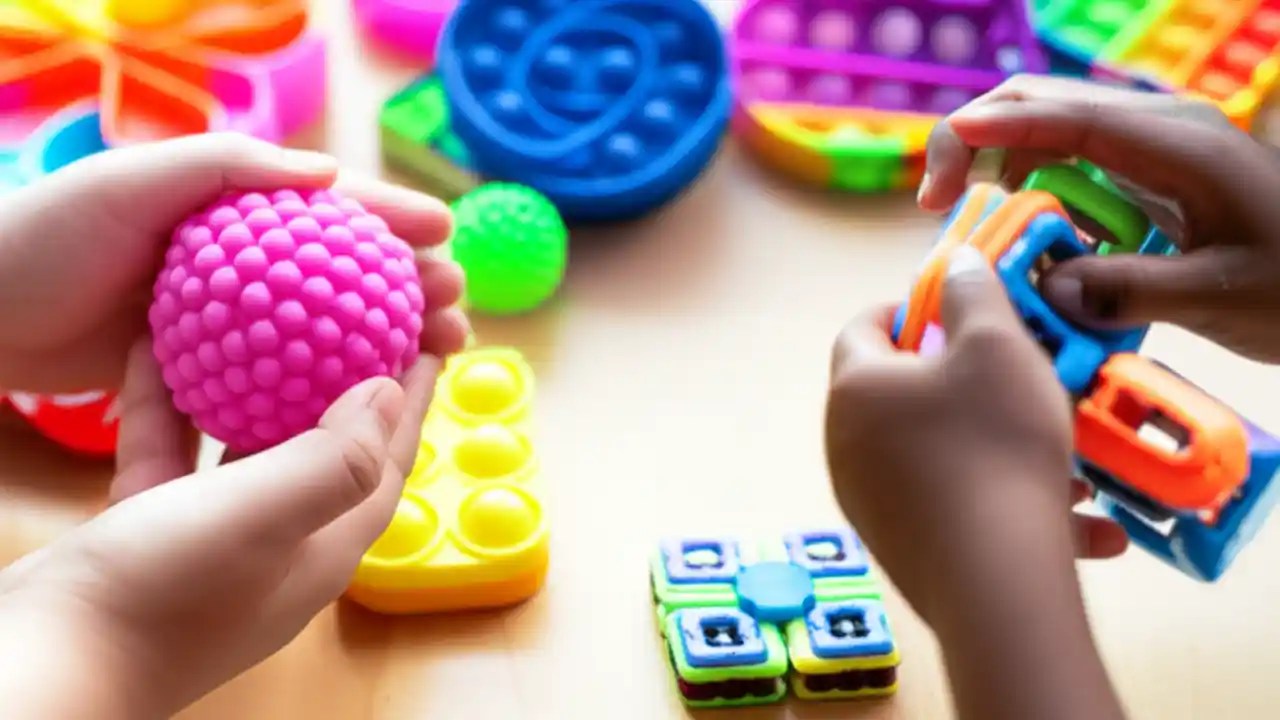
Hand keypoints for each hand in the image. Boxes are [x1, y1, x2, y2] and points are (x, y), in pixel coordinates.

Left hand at [0, 132, 468, 393]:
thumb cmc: (49, 236)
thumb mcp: (134, 184)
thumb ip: (228, 168)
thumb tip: (329, 173)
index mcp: (236, 202)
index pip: (333, 203)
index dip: (395, 217)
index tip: (446, 238)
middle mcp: (245, 257)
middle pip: (349, 270)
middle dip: (412, 285)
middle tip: (457, 313)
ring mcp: (232, 313)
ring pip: (331, 324)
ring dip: (388, 339)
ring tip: (436, 356)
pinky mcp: (210, 363)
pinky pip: (288, 369)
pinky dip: (332, 381)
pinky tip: (364, 401)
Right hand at [0, 339, 435, 718]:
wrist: (49, 663)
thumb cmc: (165, 593)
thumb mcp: (264, 518)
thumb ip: (333, 461)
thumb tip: (391, 396)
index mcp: (324, 544)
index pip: (388, 461)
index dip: (412, 401)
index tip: (430, 337)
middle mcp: (281, 542)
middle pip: (329, 449)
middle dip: (347, 385)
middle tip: (352, 319)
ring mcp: (215, 539)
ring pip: (249, 448)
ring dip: (260, 390)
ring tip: (268, 325)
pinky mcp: (152, 528)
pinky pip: (172, 453)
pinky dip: (170, 406)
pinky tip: (157, 349)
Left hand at [825, 245, 1125, 624]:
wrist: (996, 580)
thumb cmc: (994, 442)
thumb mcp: (997, 347)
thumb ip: (974, 294)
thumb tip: (954, 261)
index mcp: (855, 388)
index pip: (863, 327)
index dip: (910, 307)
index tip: (958, 307)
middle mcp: (846, 445)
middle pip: (901, 393)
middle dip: (966, 381)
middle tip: (1019, 377)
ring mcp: (870, 503)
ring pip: (939, 455)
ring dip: (1000, 448)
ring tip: (1069, 462)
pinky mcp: (903, 550)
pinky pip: (957, 509)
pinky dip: (1008, 504)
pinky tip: (1085, 527)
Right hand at [917, 74, 1279, 363]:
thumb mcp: (1220, 298)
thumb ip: (1129, 291)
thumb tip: (1045, 288)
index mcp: (1177, 143)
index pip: (1066, 117)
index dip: (993, 132)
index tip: (941, 164)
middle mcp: (1158, 127)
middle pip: (1041, 102)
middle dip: (975, 139)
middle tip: (936, 203)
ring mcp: (1152, 143)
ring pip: (1047, 125)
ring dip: (996, 160)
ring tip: (964, 213)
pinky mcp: (1148, 169)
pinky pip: (1070, 158)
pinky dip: (1028, 182)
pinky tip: (1021, 225)